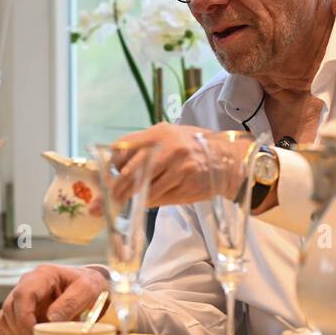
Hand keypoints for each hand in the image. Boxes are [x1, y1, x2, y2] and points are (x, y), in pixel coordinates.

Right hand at [0, 264, 108, 334]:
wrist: (91, 287)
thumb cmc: (90, 286)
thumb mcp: (88, 290)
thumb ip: (70, 303)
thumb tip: (51, 319)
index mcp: (43, 275)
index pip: (23, 294)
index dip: (24, 316)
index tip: (33, 333)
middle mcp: (27, 284)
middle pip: (10, 307)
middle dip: (21, 329)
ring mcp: (21, 297)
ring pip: (5, 317)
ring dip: (16, 334)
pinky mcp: (20, 310)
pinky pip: (6, 324)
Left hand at [113, 123, 248, 206]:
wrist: (227, 158)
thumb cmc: (191, 147)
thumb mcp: (168, 137)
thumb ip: (144, 148)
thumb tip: (114, 171)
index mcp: (159, 133)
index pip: (123, 148)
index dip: (112, 166)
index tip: (108, 176)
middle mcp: (169, 148)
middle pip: (131, 173)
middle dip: (117, 189)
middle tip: (111, 199)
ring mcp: (180, 167)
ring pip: (146, 189)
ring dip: (136, 198)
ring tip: (132, 201)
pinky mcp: (189, 184)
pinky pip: (162, 198)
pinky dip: (152, 202)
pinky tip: (151, 200)